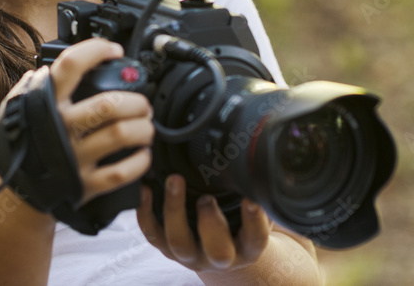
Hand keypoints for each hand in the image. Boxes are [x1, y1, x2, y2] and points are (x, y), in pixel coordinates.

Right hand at [12, 39, 153, 204]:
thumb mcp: (16, 111)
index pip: (71, 65)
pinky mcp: (85, 184)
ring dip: (143, 128)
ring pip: (121, 134)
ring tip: (146, 126)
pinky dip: (140, 161)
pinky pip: (121, 172)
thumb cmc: (23, 146)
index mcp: (45, 103)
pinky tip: (142, 154)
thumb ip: (31, 88)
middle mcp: (60, 128)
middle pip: (108, 104)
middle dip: (136, 101)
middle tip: (142, 104)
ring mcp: (74, 157)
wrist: (16, 194)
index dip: (97, 50)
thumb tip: (45, 69)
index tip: (115, 50)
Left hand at [136, 174, 272, 273]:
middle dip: (210, 224)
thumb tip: (267, 158)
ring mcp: (191, 254)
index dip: (254, 220)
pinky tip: (146, 188)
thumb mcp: (252, 206)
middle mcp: (220, 255)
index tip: (250, 198)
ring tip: (174, 180)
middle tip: (207, 198)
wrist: (222, 245)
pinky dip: (145, 211)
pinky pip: (152, 234)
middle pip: (216, 250)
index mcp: (247, 247)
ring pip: (179, 242)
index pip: (255, 238)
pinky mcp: (167, 247)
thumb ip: (258, 189)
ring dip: (175, 210)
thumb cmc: (240, 220)